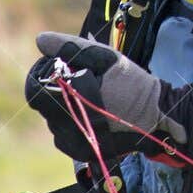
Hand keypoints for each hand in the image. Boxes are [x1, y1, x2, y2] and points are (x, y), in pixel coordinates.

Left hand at [25, 33, 187, 161]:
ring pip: (53, 120)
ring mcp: (73, 145)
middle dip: (56, 89)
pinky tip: (91, 112)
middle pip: (43, 106)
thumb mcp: (104, 57)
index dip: (42, 74)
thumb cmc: (132, 84)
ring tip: (89, 96)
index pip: (34, 90)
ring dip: (64, 106)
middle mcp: (66, 131)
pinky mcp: (81, 153)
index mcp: (69, 105)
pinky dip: (72, 121)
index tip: (61, 66)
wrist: (157, 116)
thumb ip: (70, 47)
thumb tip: (39, 40)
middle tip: (80, 79)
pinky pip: (64, 134)